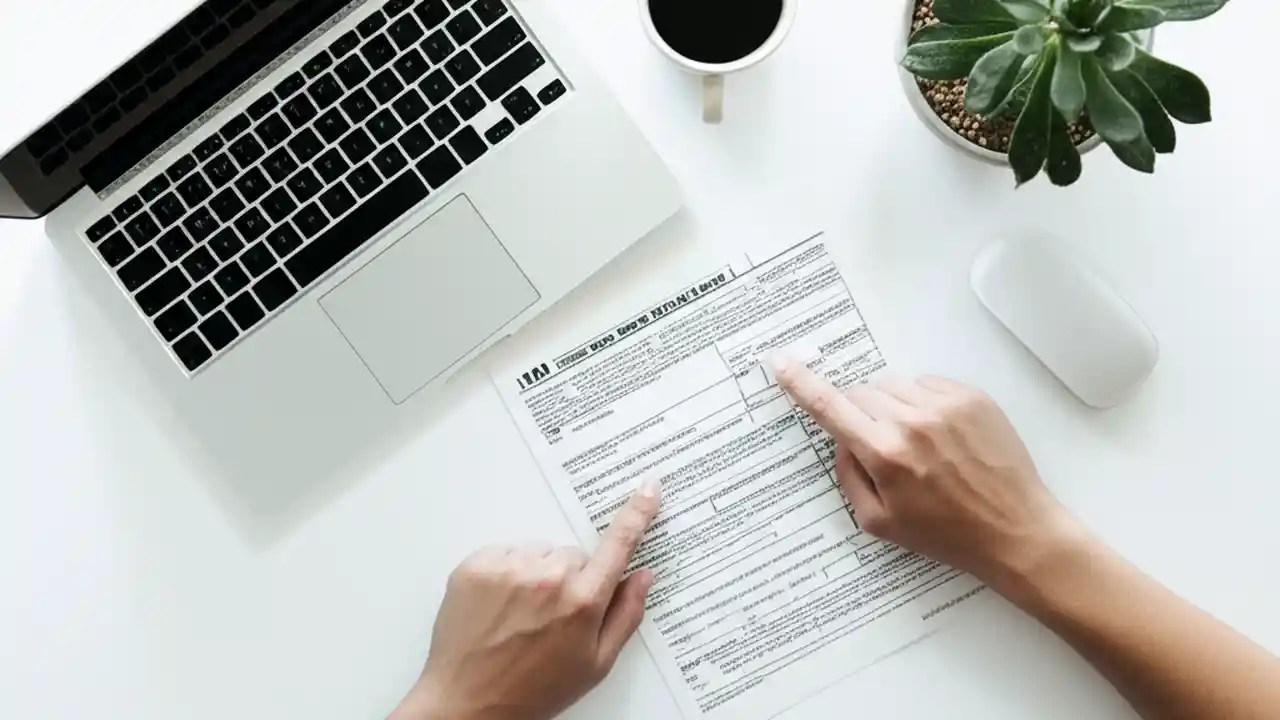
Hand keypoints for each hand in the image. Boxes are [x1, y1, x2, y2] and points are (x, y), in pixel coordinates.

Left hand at [390, 479, 662, 719]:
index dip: (637, 514)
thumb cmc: (533, 691)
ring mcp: (509, 568)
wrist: (468, 703)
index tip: (648, 488)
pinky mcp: (477, 565)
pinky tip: (499, 609)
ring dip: (535, 575)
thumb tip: (643, 575)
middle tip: (551, 617)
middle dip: (570, 577)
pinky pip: (505, 554)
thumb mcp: (595, 664)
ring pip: (538, 553)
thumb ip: (625, 615)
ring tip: (520, 616)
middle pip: (573, 555)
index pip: (618, 545)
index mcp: (583, 601)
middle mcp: (548, 577)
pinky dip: (505, 574)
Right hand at [771, 356, 1082, 590]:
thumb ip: (849, 478)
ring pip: (893, 386)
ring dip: (891, 407)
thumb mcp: (879, 523)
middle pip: (861, 393)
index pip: (829, 407)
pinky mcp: (972, 397)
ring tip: (916, 445)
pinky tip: (940, 437)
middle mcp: (912, 422)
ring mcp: (945, 405)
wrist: (1015, 530)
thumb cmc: (946, 535)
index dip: (800, 384)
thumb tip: (841, 442)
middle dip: (858, 414)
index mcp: (884, 453)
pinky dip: (923, 404)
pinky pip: (928, 384)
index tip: (780, 363)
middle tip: (879, 447)